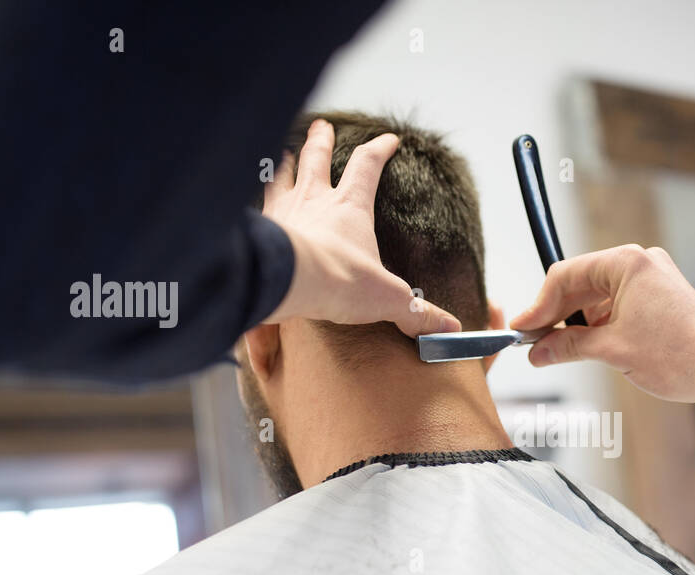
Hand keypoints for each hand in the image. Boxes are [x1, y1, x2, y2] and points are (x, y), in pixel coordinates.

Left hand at [261, 119, 461, 336]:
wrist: (290, 281)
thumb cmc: (340, 280)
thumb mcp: (389, 298)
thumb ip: (417, 312)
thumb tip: (451, 329)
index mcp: (350, 206)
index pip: (368, 165)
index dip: (380, 150)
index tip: (389, 139)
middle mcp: (314, 199)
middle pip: (317, 159)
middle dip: (322, 141)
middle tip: (322, 126)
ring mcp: (283, 210)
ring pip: (281, 175)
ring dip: (284, 164)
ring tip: (282, 154)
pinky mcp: (259, 228)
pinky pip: (252, 206)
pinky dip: (247, 197)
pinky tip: (243, 197)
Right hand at [510, 244, 694, 402]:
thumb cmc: (679, 356)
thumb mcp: (612, 351)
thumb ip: (568, 346)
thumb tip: (538, 352)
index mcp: (626, 263)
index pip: (565, 276)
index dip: (538, 306)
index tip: (522, 330)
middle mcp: (639, 262)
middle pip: (579, 284)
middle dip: (555, 316)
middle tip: (532, 344)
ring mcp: (651, 278)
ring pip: (596, 297)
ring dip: (575, 323)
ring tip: (554, 351)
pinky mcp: (659, 296)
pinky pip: (616, 305)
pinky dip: (597, 325)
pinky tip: (582, 346)